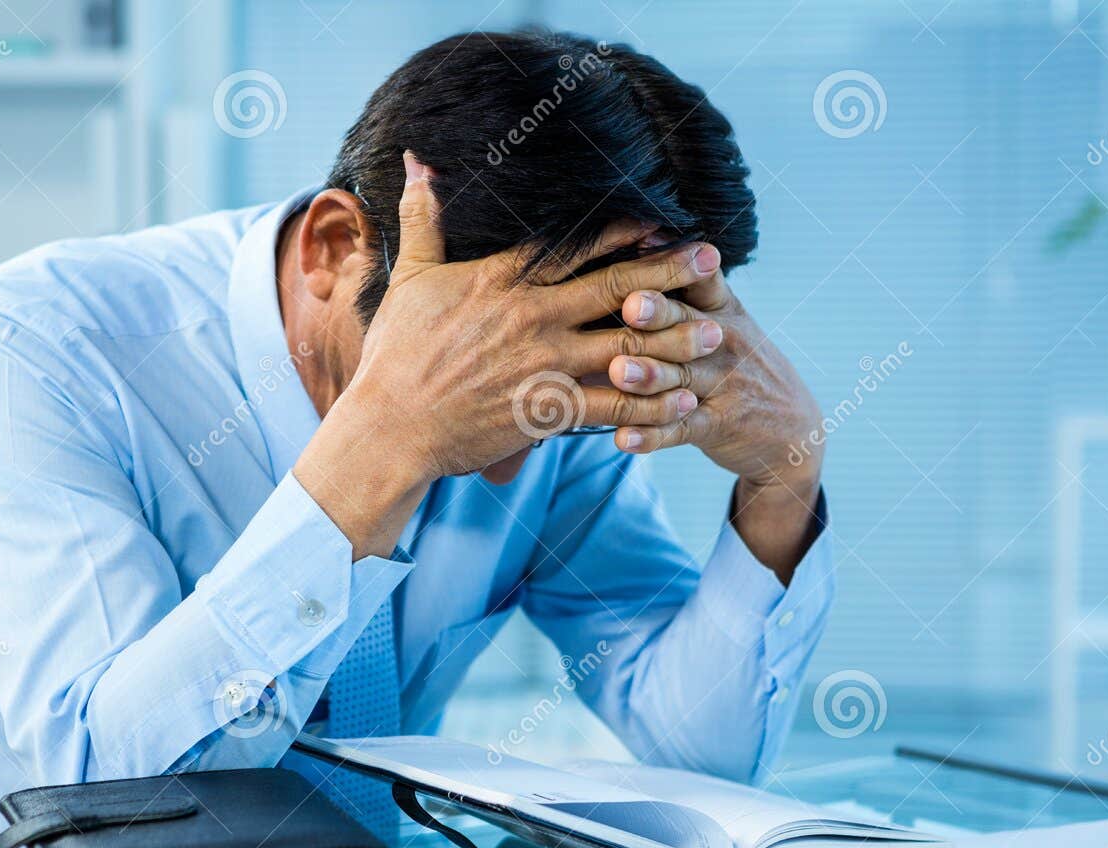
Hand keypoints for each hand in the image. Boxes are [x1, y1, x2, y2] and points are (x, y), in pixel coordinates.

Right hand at [297, 151, 724, 555]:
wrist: (390, 426)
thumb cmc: (395, 353)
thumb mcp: (408, 274)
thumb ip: (422, 215)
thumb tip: (416, 160)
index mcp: (503, 280)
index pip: (575, 246)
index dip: (623, 231)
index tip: (661, 220)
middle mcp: (533, 316)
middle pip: (616, 288)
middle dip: (669, 272)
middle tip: (713, 258)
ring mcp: (544, 364)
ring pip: (626, 347)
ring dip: (675, 340)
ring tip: (717, 332)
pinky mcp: (548, 411)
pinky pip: (614, 406)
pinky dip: (652, 404)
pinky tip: (685, 401)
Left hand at [609, 251, 825, 580]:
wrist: (793, 429)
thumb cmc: (740, 364)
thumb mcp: (727, 319)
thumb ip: (687, 289)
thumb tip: (636, 237)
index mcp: (722, 309)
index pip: (701, 279)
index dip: (677, 261)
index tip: (648, 242)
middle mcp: (723, 342)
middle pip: (686, 324)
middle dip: (658, 315)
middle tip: (631, 306)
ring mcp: (722, 385)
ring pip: (681, 378)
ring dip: (648, 376)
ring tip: (619, 373)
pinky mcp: (717, 427)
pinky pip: (680, 431)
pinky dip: (651, 436)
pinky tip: (622, 438)